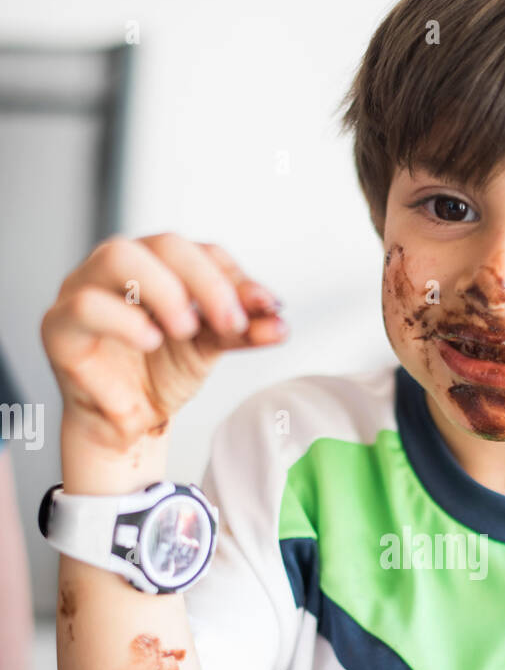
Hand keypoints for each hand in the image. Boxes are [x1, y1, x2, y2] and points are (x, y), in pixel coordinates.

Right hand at [41, 232, 287, 452]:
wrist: (130, 425)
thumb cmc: (161, 375)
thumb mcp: (210, 348)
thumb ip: (242, 331)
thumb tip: (280, 323)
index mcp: (160, 264)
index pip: (202, 251)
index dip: (236, 278)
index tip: (267, 308)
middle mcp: (120, 265)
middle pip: (164, 244)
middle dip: (207, 282)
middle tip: (232, 323)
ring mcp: (84, 288)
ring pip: (117, 255)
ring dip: (163, 289)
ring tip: (188, 328)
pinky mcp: (59, 325)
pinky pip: (86, 306)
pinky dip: (124, 321)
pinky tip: (151, 341)